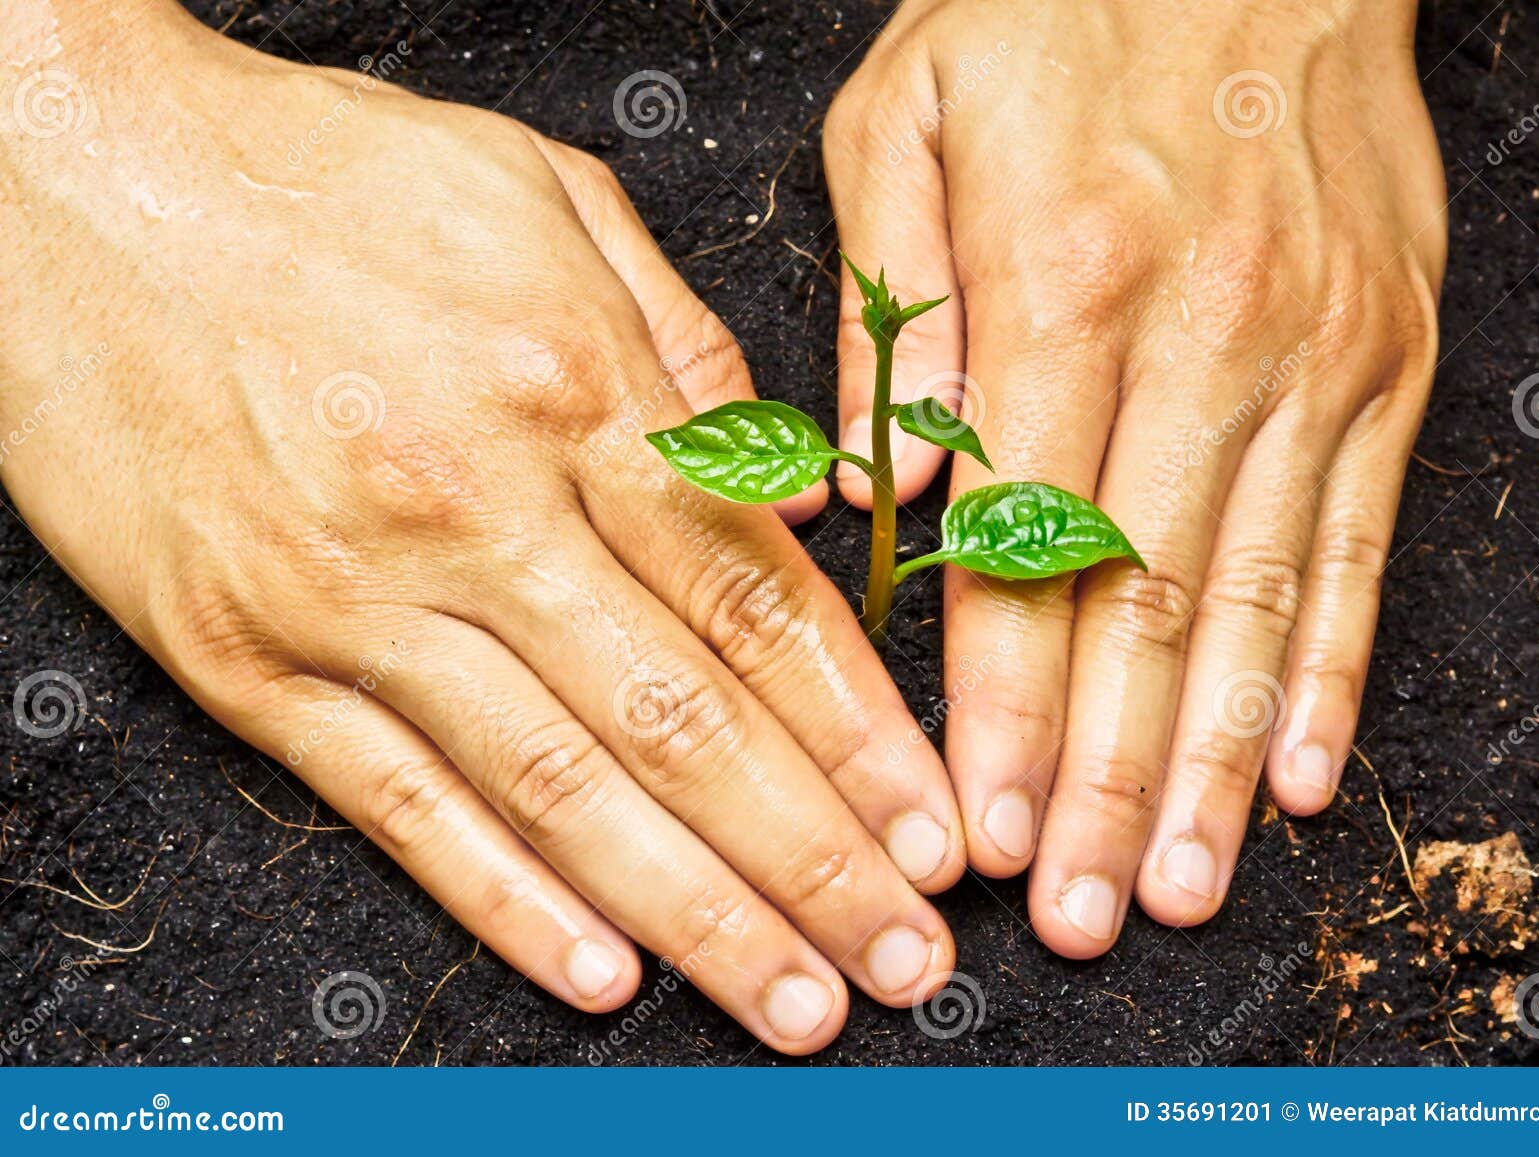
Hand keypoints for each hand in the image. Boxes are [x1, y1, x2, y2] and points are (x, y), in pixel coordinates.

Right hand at [0, 1, 964, 1051]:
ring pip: (566, 792)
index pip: (758, 603)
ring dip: (697, 916)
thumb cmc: (318, 176)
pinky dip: (506, 901)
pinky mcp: (249, 655)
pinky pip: (399, 804)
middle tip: (903, 956)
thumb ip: (683, 348)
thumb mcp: (545, 194)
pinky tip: (599, 972)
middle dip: (816, 861)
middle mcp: (479, 507)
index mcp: (571, 388)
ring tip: (793, 998)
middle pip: (689, 724)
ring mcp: (359, 595)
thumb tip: (793, 488)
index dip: (863, 736)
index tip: (931, 826)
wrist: (69, 178)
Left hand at [823, 0, 1444, 950]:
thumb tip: (868, 488)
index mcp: (1058, 284)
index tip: (983, 825)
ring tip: (1181, 887)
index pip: (1019, 548)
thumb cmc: (1061, 13)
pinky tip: (1298, 773)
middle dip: (1106, 778)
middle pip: (1141, 606)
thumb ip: (883, 313)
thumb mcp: (909, 119)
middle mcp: (1197, 336)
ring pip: (1252, 601)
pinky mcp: (1384, 361)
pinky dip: (1328, 671)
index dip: (1001, 706)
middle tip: (1077, 913)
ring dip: (1214, 764)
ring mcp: (1309, 356)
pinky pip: (1355, 543)